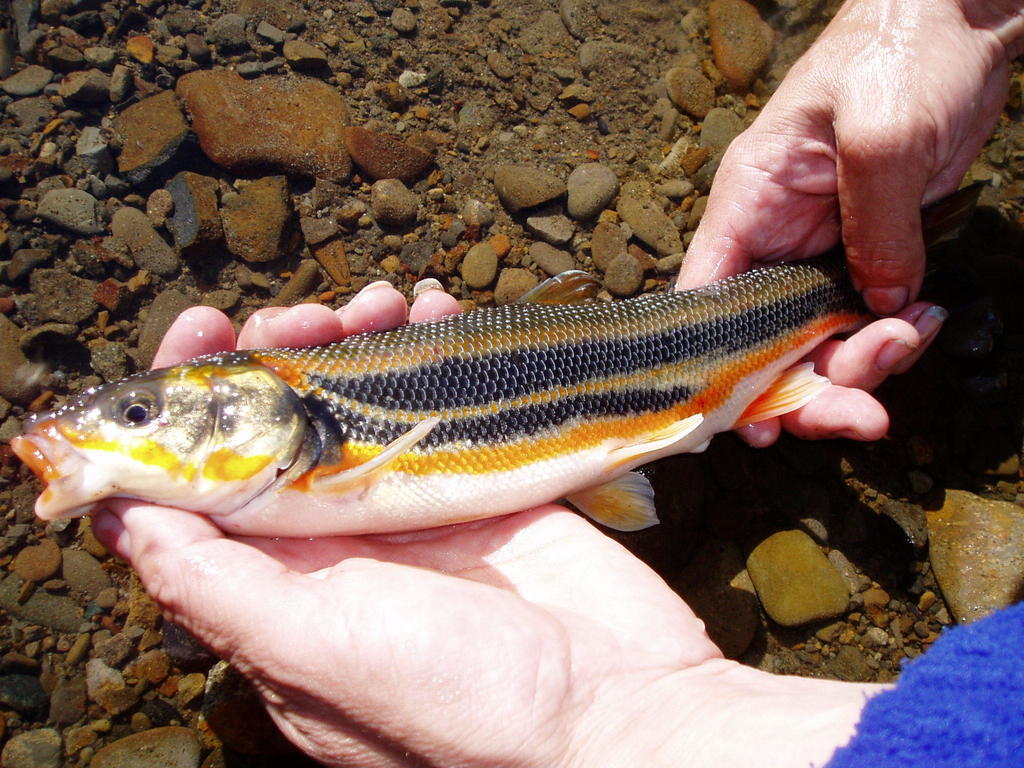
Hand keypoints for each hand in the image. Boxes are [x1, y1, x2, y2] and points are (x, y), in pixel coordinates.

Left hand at [92, 282, 880, 767]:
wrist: (617, 706)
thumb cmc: (460, 697)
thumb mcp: (315, 651)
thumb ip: (215, 585)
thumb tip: (120, 515)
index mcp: (277, 584)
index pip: (203, 480)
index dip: (192, 400)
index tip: (206, 329)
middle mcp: (334, 541)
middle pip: (280, 424)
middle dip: (283, 353)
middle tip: (309, 313)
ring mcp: (408, 506)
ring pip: (359, 398)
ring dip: (358, 337)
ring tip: (384, 303)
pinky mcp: (477, 481)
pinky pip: (442, 395)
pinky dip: (435, 344)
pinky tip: (439, 310)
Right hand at [678, 0, 1018, 445]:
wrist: (959, 18)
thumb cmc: (902, 52)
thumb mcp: (883, 131)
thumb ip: (873, 224)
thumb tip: (880, 303)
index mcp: (748, 206)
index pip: (706, 302)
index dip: (717, 373)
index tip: (753, 425)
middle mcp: (772, 239)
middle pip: (764, 344)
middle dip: (811, 389)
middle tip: (864, 419)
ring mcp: (817, 251)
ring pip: (818, 343)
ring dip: (864, 365)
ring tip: (913, 335)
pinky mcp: (864, 252)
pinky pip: (866, 321)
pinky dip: (895, 336)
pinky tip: (924, 318)